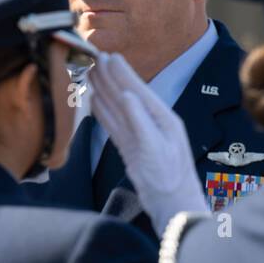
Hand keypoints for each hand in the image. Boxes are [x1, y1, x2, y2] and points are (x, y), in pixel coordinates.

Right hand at [88, 53, 206, 229]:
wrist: (173, 207)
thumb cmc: (169, 180)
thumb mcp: (155, 148)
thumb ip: (140, 121)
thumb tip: (127, 95)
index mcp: (162, 119)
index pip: (138, 90)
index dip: (122, 73)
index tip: (108, 55)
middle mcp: (151, 123)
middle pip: (126, 94)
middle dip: (110, 76)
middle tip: (95, 57)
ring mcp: (140, 136)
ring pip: (118, 108)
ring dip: (104, 91)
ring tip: (91, 74)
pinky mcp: (131, 149)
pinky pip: (114, 125)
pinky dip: (103, 112)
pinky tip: (95, 102)